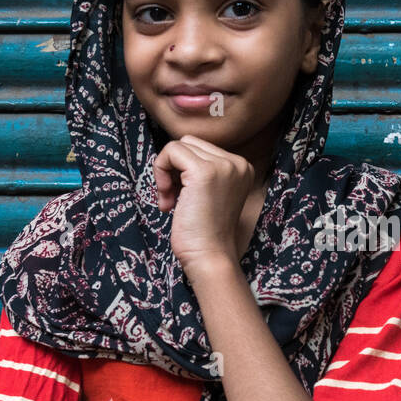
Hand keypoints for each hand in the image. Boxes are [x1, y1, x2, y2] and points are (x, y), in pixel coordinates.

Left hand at [152, 134, 254, 272]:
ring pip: (178, 146)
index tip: (180, 197)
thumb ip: (200, 172)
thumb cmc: (204, 233)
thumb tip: (173, 154)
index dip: (182, 170)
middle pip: (189, 143)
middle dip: (173, 169)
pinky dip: (160, 172)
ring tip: (169, 201)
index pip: (200, 148)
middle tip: (172, 198)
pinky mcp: (204, 172)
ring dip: (165, 172)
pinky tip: (167, 200)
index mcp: (241, 167)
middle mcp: (237, 163)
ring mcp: (223, 166)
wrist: (210, 257)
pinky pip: (170, 152)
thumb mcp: (209, 194)